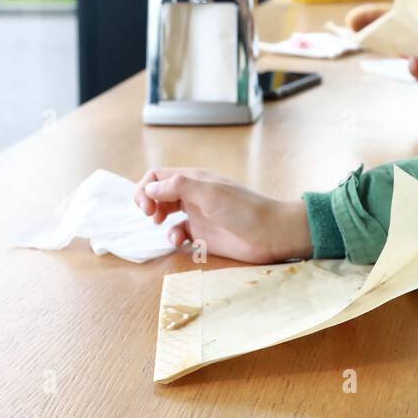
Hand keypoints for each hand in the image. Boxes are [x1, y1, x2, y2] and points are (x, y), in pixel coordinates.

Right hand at [133, 168, 311, 263]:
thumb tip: (150, 187)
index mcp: (195, 180)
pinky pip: (179, 233)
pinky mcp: (204, 235)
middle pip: (159, 193)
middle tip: (150, 216)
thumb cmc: (244, 209)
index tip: (146, 206)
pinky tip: (179, 241)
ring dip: (159, 219)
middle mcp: (194, 195)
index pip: (159, 176)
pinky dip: (173, 236)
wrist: (271, 233)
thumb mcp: (209, 193)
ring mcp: (199, 214)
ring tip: (161, 226)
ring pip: (167, 213)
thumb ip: (178, 187)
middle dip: (149, 203)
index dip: (146, 188)